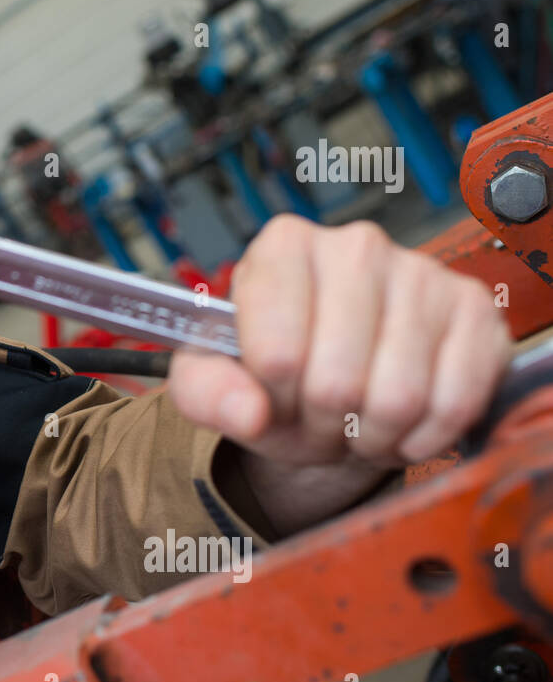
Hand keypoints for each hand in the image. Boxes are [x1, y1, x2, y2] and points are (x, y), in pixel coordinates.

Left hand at [168, 215, 512, 535]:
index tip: (272, 395)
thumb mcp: (212, 382)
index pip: (277, 354)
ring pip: (399, 399)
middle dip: (323, 424)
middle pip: (337, 383)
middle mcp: (355, 245)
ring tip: (356, 420)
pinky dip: (424, 437)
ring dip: (372, 435)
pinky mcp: (476, 310)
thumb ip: (206, 395)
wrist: (337, 383)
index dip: (273, 399)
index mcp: (282, 247)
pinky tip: (403, 424)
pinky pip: (455, 403)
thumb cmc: (274, 376)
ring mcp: (423, 272)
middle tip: (319, 417)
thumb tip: (248, 412)